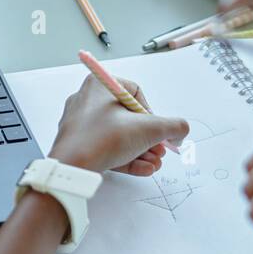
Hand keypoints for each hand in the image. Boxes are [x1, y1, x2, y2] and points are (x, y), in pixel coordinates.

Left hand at [48, 75, 189, 175]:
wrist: (71, 167)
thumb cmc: (101, 139)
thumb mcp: (149, 129)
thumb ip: (173, 126)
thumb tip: (180, 130)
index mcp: (99, 85)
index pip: (134, 93)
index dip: (151, 112)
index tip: (157, 128)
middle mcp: (87, 101)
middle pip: (128, 118)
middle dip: (148, 137)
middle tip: (159, 149)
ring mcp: (80, 124)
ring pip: (118, 136)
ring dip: (141, 150)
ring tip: (154, 163)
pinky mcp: (78, 145)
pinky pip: (106, 148)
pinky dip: (126, 158)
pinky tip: (143, 169)